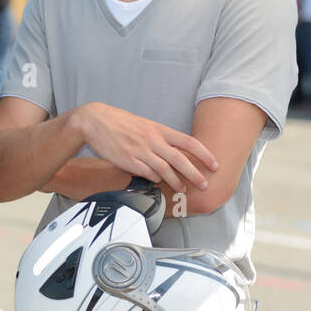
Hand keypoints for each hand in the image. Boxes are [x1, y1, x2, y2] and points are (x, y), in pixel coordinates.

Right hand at [72, 102, 216, 194]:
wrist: (95, 121)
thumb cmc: (119, 122)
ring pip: (165, 171)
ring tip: (181, 189)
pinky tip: (157, 182)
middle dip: (195, 175)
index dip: (205, 155)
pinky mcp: (128, 161)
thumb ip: (159, 137)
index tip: (215, 165)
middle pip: (180, 160)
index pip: (189, 142)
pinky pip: (147, 174)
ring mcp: (140, 152)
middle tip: (204, 185)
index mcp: (159, 130)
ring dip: (176, 182)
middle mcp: (153, 140)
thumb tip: (173, 150)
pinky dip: (154, 179)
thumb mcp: (144, 125)